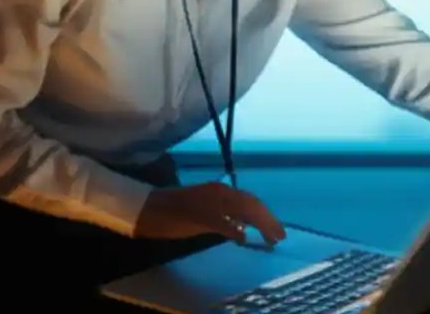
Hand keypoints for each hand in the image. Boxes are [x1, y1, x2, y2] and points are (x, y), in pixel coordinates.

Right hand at [133, 181, 286, 244]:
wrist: (148, 208)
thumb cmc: (175, 211)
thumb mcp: (206, 212)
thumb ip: (225, 217)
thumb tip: (244, 227)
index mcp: (220, 190)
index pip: (250, 200)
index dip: (266, 214)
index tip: (277, 229)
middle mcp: (219, 192)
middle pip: (251, 203)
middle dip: (268, 220)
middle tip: (281, 236)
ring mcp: (209, 202)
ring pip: (242, 209)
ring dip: (260, 224)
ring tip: (272, 239)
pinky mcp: (199, 215)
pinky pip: (221, 222)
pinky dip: (233, 229)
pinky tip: (242, 239)